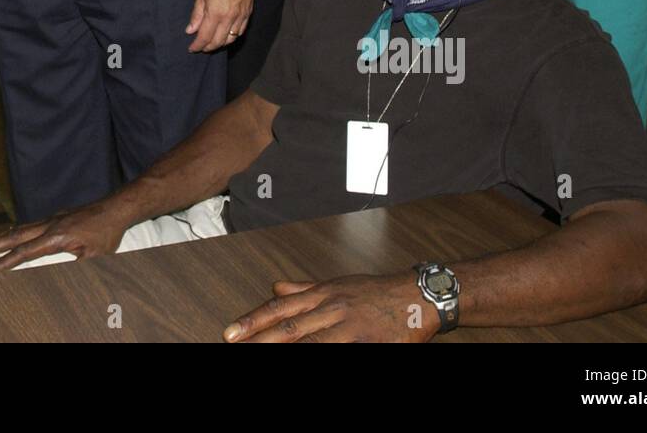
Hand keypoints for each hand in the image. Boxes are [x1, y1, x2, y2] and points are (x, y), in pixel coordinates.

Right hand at [0, 201, 126, 273]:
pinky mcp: (56, 216)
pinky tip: (9, 235)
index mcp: (56, 237)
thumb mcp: (93, 257)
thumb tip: (60, 285)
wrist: (116, 207)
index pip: (24, 252)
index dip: (4, 263)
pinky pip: (29, 225)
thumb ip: (74, 268)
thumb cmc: (107, 233)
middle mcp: (49, 225)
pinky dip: (15, 231)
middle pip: (14, 235)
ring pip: (19, 228)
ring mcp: (51, 219)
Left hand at [185, 0, 255, 52]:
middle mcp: (228, 19)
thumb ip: (196, 14)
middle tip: (201, 47)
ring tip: (213, 43)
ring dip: (220, 44)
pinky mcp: (248, 14)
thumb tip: (190, 30)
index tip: (192, 48)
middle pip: (218, 42)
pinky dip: (232, 37)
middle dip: (208, 47)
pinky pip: (240, 31)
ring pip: (230, 39)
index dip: (197, 46)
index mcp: (215, 14)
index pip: (205, 37)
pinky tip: (227, 36)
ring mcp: (240, 17)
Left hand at [222, 274, 436, 343]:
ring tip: (260, 356)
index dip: (252, 321)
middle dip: (259, 341)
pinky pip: (340, 353)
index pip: (279, 310)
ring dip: (286, 351)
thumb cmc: (374, 292)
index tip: (229, 333)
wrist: (417, 296)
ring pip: (311, 344)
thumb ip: (304, 289)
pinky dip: (321, 356)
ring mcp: (349, 328)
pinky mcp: (366, 343)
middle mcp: (331, 308)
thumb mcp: (336, 285)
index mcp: (321, 294)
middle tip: (234, 346)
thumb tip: (275, 287)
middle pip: (289, 329)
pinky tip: (308, 360)